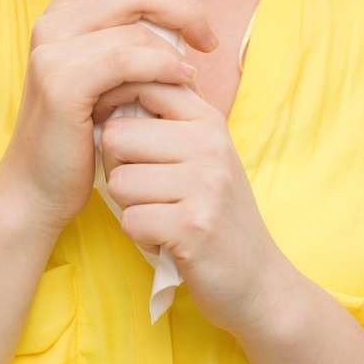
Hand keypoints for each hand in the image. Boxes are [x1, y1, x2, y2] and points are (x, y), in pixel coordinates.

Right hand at [0, 0, 219, 236]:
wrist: (38, 189)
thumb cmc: (78, 137)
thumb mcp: (105, 80)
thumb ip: (127, 44)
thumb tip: (185, 15)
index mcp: (61, 16)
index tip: (190, 7)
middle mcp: (52, 24)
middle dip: (182, 7)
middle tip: (208, 38)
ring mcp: (53, 52)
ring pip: (135, 28)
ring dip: (174, 50)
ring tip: (191, 76)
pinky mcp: (62, 82)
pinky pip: (127, 59)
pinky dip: (163, 67)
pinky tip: (182, 82)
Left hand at [98, 81, 295, 336]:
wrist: (258, 279)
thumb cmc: (216, 213)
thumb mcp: (202, 156)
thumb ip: (166, 124)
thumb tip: (106, 90)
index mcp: (208, 121)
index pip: (143, 84)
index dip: (113, 104)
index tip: (115, 131)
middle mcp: (209, 145)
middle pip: (116, 136)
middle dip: (117, 168)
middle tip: (146, 191)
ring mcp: (204, 185)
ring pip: (119, 181)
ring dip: (130, 207)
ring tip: (162, 216)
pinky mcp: (193, 226)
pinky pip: (130, 220)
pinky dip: (140, 236)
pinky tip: (167, 239)